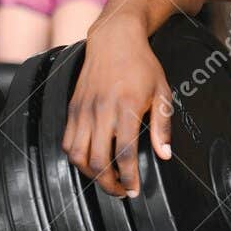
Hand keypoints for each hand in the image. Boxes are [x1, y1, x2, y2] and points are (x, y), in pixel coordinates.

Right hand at [61, 16, 174, 196]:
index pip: (124, 154)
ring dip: (91, 175)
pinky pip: (67, 141)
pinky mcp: (72, 108)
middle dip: (109, 184)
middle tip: (121, 191)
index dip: (128, 178)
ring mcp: (83, 110)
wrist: (114, 39)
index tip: (134, 190)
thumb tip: (164, 154)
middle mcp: (101, 111)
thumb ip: (163, 126)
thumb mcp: (162, 92)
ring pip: (77, 155)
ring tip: (105, 180)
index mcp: (126, 108)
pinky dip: (75, 157)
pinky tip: (89, 162)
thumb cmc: (142, 64)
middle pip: (98, 161)